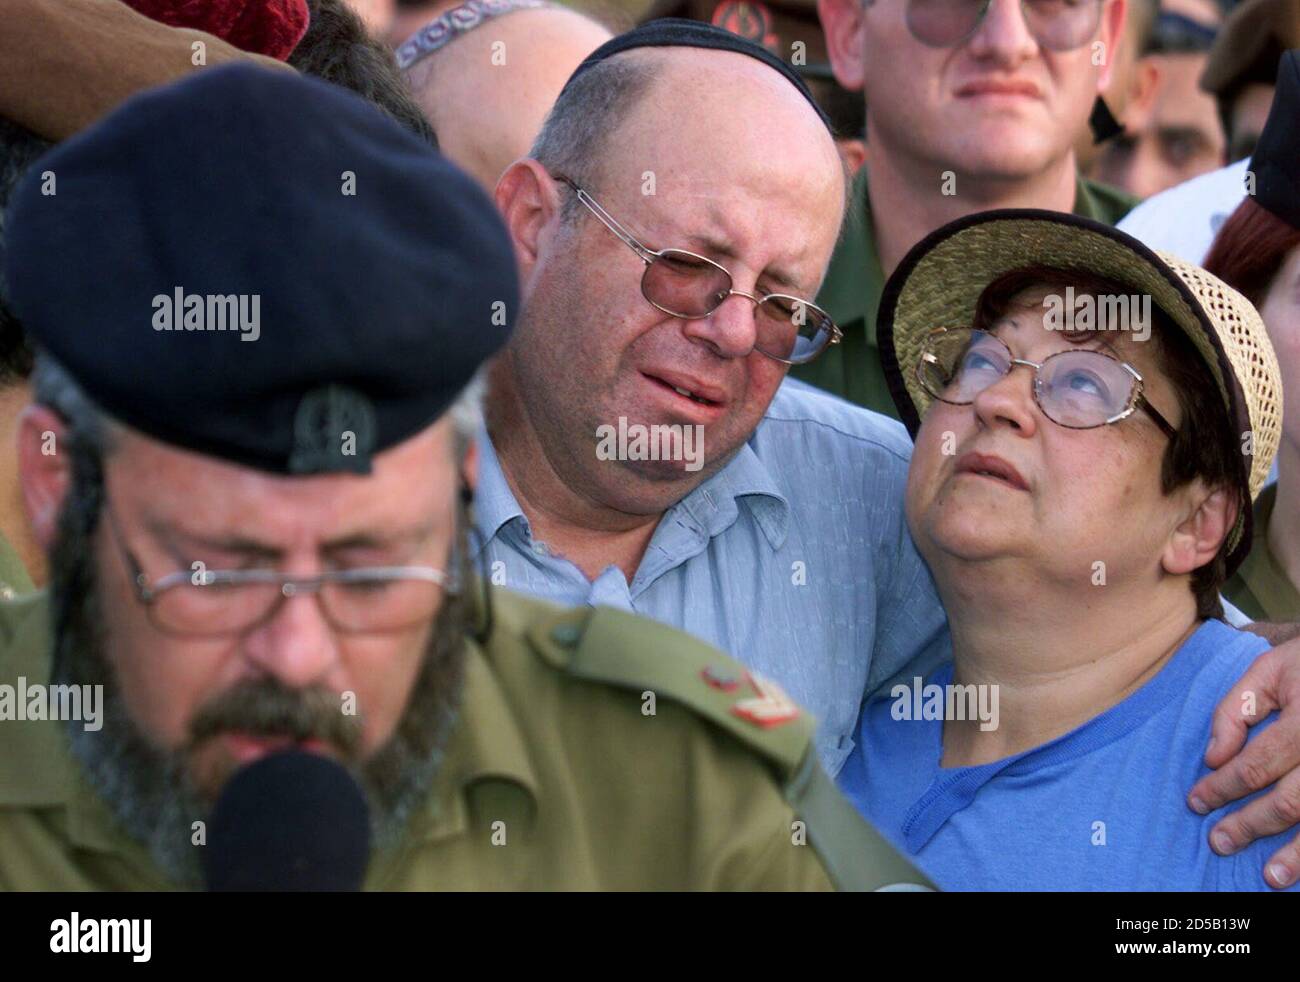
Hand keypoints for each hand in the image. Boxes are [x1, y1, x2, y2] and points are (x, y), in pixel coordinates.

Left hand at [1189, 637, 1299, 888]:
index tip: (1196, 803)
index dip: (1222, 788)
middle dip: (1250, 824)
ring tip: (1272, 877)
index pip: (1256, 764)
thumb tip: (1213, 757)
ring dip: (1298, 853)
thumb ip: (1236, 710)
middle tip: (1219, 842)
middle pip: (1290, 800)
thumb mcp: (1269, 671)